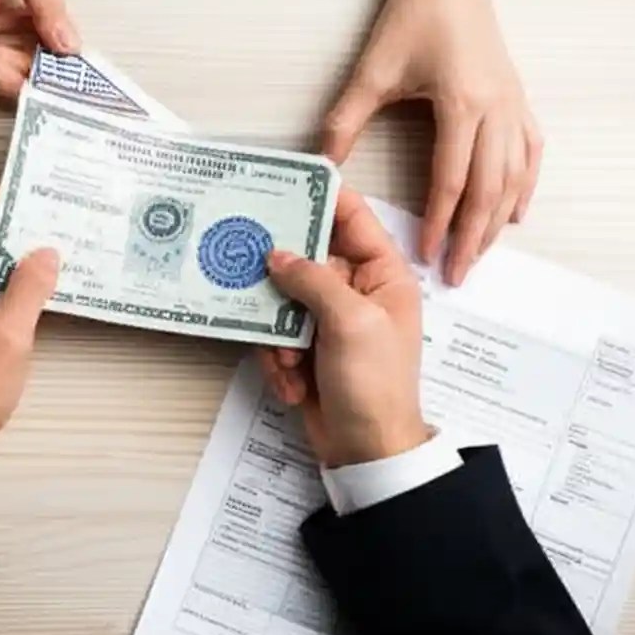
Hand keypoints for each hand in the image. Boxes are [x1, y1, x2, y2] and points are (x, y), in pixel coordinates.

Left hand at [0, 192, 58, 479]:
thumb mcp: (8, 338)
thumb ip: (29, 288)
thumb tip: (46, 252)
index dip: (12, 203)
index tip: (46, 192)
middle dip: (21, 229)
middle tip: (63, 219)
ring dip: (18, 258)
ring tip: (60, 247)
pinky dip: (8, 281)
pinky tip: (40, 283)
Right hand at [257, 188, 427, 467]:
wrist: (367, 451)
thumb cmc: (375, 384)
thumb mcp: (350, 322)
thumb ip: (313, 280)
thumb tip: (276, 255)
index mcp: (382, 274)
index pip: (353, 218)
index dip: (322, 197)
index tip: (283, 183)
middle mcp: (355, 290)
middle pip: (305, 257)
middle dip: (281, 279)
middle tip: (253, 272)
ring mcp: (328, 320)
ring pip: (282, 299)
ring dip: (278, 333)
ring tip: (291, 360)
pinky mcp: (306, 348)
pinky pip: (275, 335)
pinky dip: (276, 360)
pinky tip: (291, 384)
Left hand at [323, 0, 542, 285]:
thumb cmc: (414, 17)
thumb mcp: (371, 72)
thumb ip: (345, 122)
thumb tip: (323, 165)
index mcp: (462, 107)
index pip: (451, 182)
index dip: (440, 223)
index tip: (430, 256)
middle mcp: (496, 110)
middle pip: (490, 189)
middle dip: (474, 237)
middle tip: (460, 274)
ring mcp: (513, 104)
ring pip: (515, 176)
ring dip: (499, 219)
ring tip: (484, 253)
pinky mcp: (517, 97)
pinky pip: (530, 151)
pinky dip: (525, 185)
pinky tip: (517, 210)